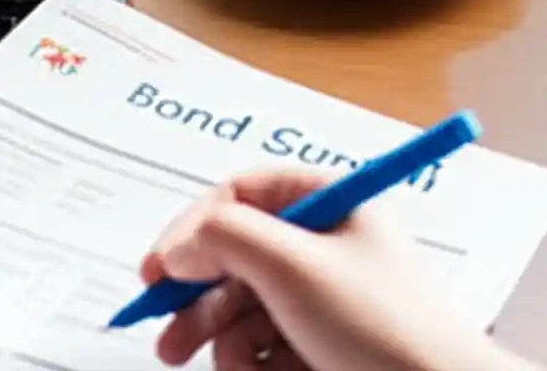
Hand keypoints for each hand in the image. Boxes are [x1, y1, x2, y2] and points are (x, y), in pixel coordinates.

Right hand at [140, 170, 537, 370]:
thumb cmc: (388, 330)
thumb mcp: (295, 267)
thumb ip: (224, 240)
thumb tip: (178, 248)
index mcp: (331, 204)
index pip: (240, 194)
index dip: (192, 228)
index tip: (159, 269)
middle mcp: (325, 246)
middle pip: (232, 258)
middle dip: (198, 303)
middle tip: (167, 336)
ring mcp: (324, 299)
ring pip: (242, 310)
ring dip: (226, 343)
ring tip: (229, 369)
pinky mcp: (322, 345)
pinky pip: (263, 347)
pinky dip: (255, 366)